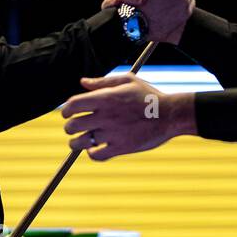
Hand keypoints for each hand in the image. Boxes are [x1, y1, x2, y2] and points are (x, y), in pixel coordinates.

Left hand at [61, 74, 195, 160]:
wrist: (170, 115)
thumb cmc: (149, 96)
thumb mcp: (128, 81)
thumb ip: (103, 81)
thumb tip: (82, 82)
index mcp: (105, 98)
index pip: (72, 105)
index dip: (66, 110)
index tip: (68, 113)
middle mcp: (105, 116)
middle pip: (73, 125)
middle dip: (69, 127)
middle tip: (74, 128)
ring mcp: (112, 133)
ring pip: (80, 143)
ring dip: (75, 143)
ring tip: (78, 141)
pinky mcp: (120, 148)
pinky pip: (96, 156)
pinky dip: (92, 154)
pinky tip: (95, 149)